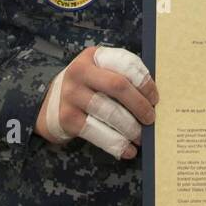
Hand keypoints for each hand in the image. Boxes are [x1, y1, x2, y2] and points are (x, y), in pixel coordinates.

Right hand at [34, 46, 157, 158]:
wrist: (49, 104)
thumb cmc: (88, 87)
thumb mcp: (101, 71)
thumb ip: (123, 77)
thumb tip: (154, 101)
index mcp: (94, 56)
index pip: (125, 63)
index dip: (144, 81)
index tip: (155, 98)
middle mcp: (80, 71)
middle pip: (118, 86)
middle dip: (139, 105)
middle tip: (151, 119)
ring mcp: (71, 95)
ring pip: (109, 112)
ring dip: (130, 127)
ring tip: (142, 137)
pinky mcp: (67, 119)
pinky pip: (97, 132)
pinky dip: (116, 143)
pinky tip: (128, 150)